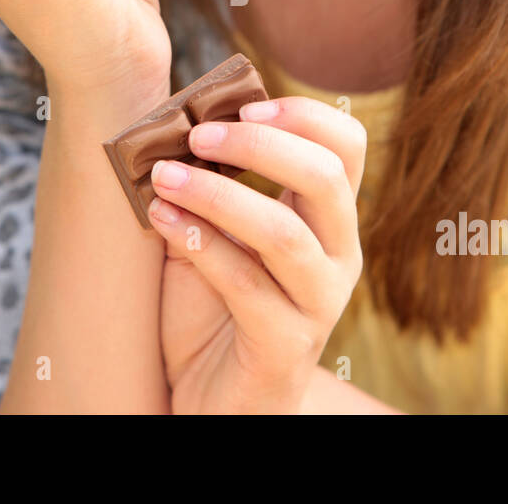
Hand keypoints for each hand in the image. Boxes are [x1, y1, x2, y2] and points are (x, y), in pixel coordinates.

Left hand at [149, 96, 365, 413]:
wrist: (211, 403)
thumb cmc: (210, 312)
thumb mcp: (214, 234)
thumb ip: (212, 186)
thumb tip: (176, 120)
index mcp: (327, 222)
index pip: (347, 147)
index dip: (304, 114)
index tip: (244, 104)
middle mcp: (337, 258)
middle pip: (326, 179)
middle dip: (260, 146)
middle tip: (198, 135)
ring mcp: (317, 305)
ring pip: (284, 233)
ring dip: (218, 195)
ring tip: (164, 176)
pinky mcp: (285, 346)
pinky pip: (246, 286)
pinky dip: (198, 244)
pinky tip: (160, 219)